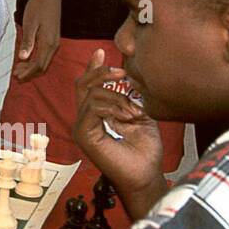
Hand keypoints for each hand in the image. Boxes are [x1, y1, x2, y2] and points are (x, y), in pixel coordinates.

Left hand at [13, 0, 59, 80]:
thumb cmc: (39, 6)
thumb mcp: (30, 24)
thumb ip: (27, 42)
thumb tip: (23, 57)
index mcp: (48, 43)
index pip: (38, 65)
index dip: (28, 73)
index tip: (17, 76)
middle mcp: (54, 44)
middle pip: (42, 66)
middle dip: (29, 72)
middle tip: (16, 75)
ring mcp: (55, 41)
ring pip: (44, 61)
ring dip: (32, 66)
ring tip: (19, 68)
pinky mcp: (53, 37)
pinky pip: (45, 54)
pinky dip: (36, 59)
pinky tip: (27, 57)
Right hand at [73, 50, 163, 203]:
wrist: (146, 176)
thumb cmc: (145, 151)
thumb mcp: (140, 116)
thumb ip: (131, 98)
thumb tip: (129, 78)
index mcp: (96, 115)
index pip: (87, 87)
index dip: (92, 69)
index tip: (101, 52)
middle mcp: (85, 119)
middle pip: (82, 85)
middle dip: (100, 73)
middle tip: (121, 72)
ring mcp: (82, 128)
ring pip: (90, 95)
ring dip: (116, 97)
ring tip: (135, 110)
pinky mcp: (85, 136)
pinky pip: (92, 110)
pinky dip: (111, 108)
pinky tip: (127, 116)